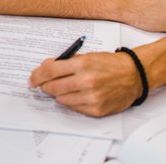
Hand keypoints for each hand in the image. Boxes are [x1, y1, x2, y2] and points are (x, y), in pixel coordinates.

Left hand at [29, 51, 143, 116]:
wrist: (134, 75)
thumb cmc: (109, 64)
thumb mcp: (86, 56)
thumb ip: (65, 63)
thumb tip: (44, 68)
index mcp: (82, 64)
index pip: (49, 71)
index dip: (36, 76)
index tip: (32, 79)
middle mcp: (86, 81)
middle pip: (52, 87)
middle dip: (45, 86)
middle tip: (44, 85)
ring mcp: (92, 97)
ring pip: (61, 99)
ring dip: (58, 94)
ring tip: (65, 88)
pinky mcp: (97, 109)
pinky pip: (74, 108)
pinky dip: (71, 102)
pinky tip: (76, 95)